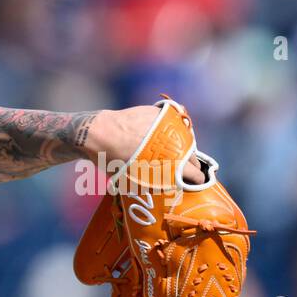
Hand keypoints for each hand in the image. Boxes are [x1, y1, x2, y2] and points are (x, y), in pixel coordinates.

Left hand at [90, 106, 205, 183]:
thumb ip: (154, 180)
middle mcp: (176, 143)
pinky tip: (167, 136)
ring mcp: (171, 125)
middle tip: (185, 168)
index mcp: (171, 162)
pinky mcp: (162, 113)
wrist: (100, 133)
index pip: (194, 173)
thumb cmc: (112, 160)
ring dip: (183, 147)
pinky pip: (175, 123)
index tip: (196, 181)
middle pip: (192, 155)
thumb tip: (166, 183)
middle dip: (190, 163)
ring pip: (186, 139)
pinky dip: (173, 131)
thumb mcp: (134, 178)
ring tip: (176, 153)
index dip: (196, 179)